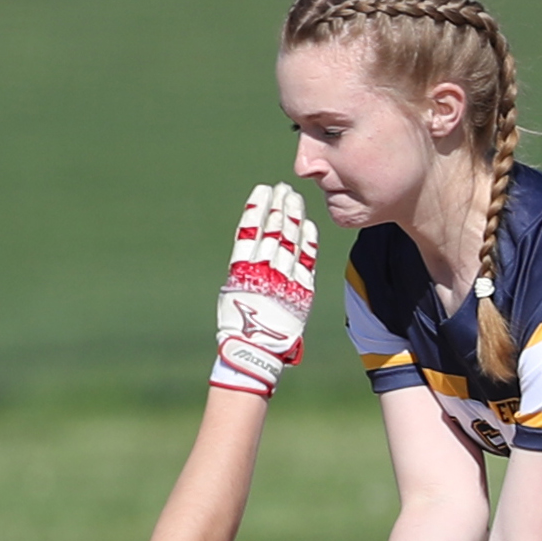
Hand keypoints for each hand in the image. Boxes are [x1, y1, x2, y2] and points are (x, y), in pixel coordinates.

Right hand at [209, 183, 318, 397]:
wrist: (255, 352)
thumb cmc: (238, 324)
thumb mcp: (232, 292)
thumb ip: (243, 268)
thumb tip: (253, 248)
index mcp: (241, 270)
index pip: (250, 231)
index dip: (257, 209)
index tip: (262, 190)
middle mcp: (263, 271)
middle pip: (273, 231)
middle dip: (278, 207)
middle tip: (284, 188)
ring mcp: (283, 280)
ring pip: (289, 241)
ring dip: (292, 217)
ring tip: (294, 199)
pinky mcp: (301, 291)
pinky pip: (306, 261)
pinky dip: (308, 242)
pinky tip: (308, 224)